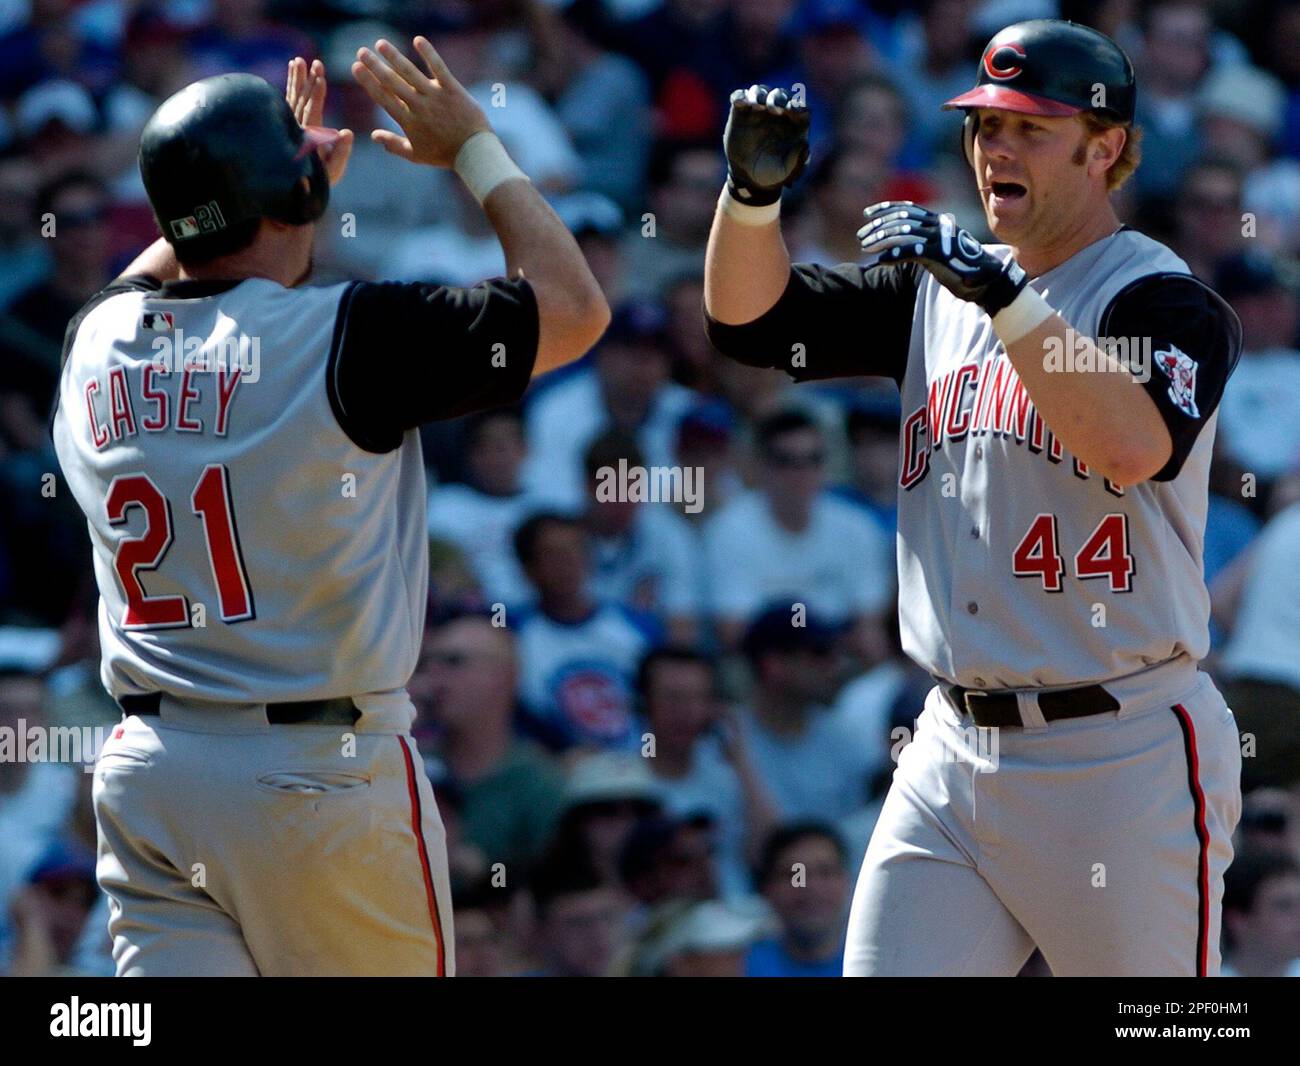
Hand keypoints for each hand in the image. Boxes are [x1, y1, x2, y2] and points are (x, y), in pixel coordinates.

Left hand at [285, 57, 353, 185]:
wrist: (296, 190)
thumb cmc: (319, 181)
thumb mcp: (333, 170)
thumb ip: (340, 153)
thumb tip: (346, 132)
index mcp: (308, 138)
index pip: (313, 111)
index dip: (317, 93)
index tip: (320, 76)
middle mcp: (296, 129)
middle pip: (301, 100)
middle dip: (307, 81)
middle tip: (313, 62)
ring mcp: (290, 126)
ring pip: (292, 98)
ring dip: (295, 79)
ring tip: (297, 60)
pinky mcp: (288, 125)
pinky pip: (288, 102)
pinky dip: (290, 88)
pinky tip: (292, 74)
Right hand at [352, 36, 490, 167]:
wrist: (473, 152)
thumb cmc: (444, 154)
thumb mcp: (416, 155)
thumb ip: (393, 144)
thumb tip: (373, 135)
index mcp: (408, 121)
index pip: (383, 97)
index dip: (368, 81)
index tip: (356, 67)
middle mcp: (419, 106)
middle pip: (392, 82)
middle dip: (374, 65)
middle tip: (361, 51)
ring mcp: (435, 96)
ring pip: (410, 73)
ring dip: (394, 56)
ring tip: (380, 44)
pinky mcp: (452, 89)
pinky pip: (439, 68)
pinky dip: (428, 54)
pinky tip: (417, 40)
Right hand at [723, 84, 809, 206]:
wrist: (750, 179)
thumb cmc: (774, 174)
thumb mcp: (788, 172)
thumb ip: (798, 161)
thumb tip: (804, 145)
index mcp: (795, 123)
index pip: (800, 107)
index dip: (798, 105)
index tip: (793, 110)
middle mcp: (778, 112)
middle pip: (780, 95)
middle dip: (777, 98)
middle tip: (774, 108)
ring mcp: (759, 110)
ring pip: (760, 91)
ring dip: (758, 94)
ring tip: (756, 104)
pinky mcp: (741, 113)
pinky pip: (740, 97)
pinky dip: (739, 96)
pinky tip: (739, 102)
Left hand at [857, 202, 1026, 313]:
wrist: (987, 279)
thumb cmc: (962, 265)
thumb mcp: (941, 247)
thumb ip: (925, 241)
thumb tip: (904, 240)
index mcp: (939, 221)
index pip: (908, 208)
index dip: (886, 208)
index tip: (868, 213)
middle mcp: (938, 226)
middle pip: (901, 219)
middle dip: (878, 226)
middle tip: (862, 235)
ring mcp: (939, 240)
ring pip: (903, 233)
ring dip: (881, 240)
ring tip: (866, 248)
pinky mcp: (939, 256)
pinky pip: (911, 251)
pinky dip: (893, 255)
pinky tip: (881, 260)